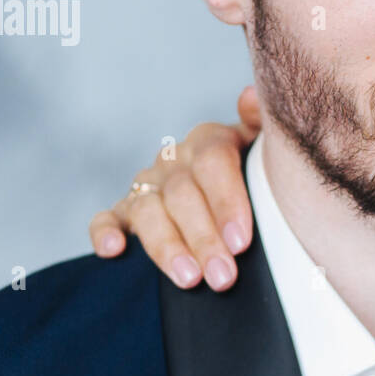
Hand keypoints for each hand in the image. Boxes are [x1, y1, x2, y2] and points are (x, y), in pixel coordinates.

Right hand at [89, 85, 261, 290]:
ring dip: (166, 246)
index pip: (213, 163)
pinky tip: (113, 251)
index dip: (226, 202)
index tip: (241, 242)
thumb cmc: (260, 176)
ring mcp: (148, 184)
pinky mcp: (125, 211)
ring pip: (148, 211)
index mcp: (211, 141)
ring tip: (189, 279)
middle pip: (182, 194)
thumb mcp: (270, 150)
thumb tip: (250, 96)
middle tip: (223, 276)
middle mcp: (175, 159)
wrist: (242, 192)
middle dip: (203, 238)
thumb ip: (265, 126)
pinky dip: (105, 232)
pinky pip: (107, 218)